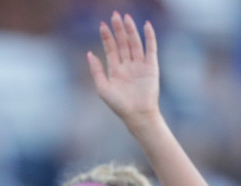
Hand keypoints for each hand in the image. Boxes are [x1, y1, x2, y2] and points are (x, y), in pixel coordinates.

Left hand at [87, 12, 159, 128]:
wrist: (137, 115)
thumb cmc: (119, 105)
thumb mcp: (103, 88)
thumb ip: (96, 71)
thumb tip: (89, 53)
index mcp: (115, 70)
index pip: (111, 48)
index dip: (106, 36)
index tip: (102, 24)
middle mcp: (127, 65)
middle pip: (122, 42)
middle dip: (118, 29)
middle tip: (114, 15)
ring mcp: (140, 65)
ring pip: (134, 43)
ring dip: (130, 30)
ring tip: (126, 18)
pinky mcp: (151, 66)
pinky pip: (150, 48)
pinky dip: (149, 37)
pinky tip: (145, 25)